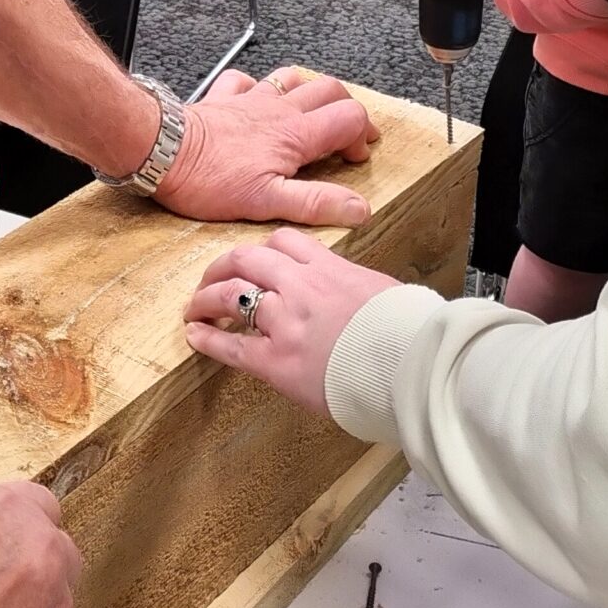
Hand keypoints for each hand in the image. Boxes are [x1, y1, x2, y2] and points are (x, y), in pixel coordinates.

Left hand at [155, 67, 378, 228]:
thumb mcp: (268, 201)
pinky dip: (257, 85)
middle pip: (329, 90)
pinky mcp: (223, 99)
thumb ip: (316, 202)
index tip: (356, 156)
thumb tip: (357, 207)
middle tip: (348, 132)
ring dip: (309, 91)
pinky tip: (256, 98)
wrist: (161, 151)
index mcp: (295, 135)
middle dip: (346, 107)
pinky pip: (244, 80)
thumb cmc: (208, 180)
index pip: (349, 118)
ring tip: (312, 112)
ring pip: (292, 78)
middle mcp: (278, 110)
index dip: (362, 135)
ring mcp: (250, 100)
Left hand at [182, 227, 397, 413]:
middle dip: (222, 267)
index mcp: (329, 268)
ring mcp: (286, 323)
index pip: (282, 242)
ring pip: (231, 295)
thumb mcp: (382, 291)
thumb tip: (355, 292)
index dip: (260, 251)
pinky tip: (195, 336)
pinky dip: (208, 338)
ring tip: (195, 307)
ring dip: (206, 298)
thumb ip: (355, 285)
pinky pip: (232, 345)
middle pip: (246, 259)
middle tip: (211, 279)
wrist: (412, 365)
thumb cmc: (407, 333)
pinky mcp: (277, 362)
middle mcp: (301, 287)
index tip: (252, 262)